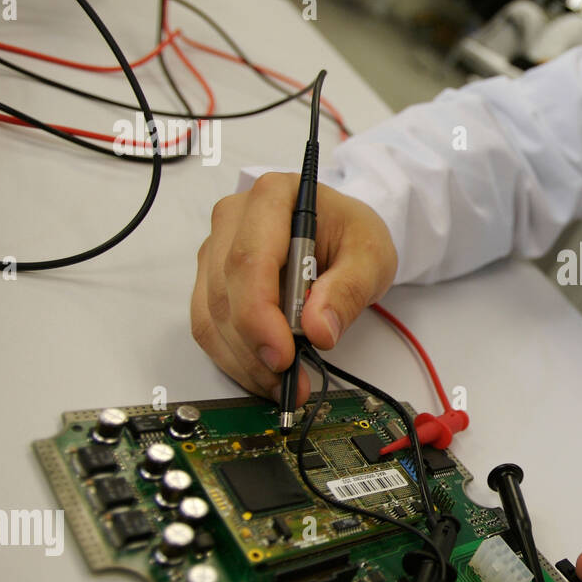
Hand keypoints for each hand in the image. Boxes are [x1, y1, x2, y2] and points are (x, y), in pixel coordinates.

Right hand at [191, 172, 398, 404]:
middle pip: (225, 291)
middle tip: (289, 380)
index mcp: (273, 196)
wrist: (343, 234)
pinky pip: (210, 326)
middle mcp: (234, 218)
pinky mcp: (212, 280)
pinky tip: (265, 375)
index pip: (250, 259)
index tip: (283, 355)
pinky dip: (236, 358)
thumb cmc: (353, 235)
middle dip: (254, 346)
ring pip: (211, 315)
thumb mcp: (371, 257)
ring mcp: (217, 249)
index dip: (259, 314)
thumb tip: (318, 330)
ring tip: (285, 385)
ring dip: (244, 360)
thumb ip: (348, 289)